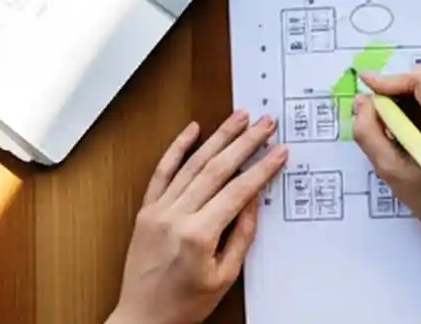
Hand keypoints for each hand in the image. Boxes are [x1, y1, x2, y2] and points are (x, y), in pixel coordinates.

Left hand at [108, 111, 287, 323]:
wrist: (141, 319)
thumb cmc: (184, 304)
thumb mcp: (224, 276)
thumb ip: (241, 235)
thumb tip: (253, 199)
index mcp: (199, 235)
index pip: (238, 191)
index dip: (262, 168)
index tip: (279, 151)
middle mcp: (176, 216)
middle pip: (217, 169)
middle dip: (245, 142)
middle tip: (265, 122)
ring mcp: (158, 210)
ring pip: (192, 164)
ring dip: (218, 137)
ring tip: (238, 117)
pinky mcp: (146, 210)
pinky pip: (162, 172)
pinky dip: (176, 148)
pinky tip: (192, 129)